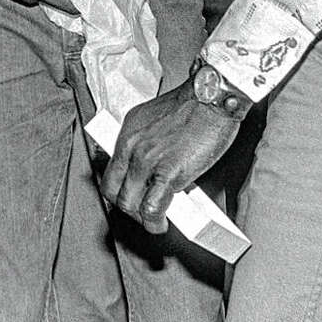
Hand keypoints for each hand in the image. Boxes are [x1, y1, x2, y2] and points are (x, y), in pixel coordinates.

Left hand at [102, 77, 241, 231]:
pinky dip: (155, 223)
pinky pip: (152, 208)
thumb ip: (148, 142)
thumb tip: (153, 166)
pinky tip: (162, 224)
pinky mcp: (168, 173)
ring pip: (129, 204)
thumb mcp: (156, 118)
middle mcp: (131, 146)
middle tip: (144, 212)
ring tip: (155, 222)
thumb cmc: (193, 105)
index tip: (132, 197)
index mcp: (128, 133)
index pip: (110, 172)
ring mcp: (147, 160)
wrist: (211, 97)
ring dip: (141, 219)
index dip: (119, 191)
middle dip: (128, 209)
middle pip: (114, 192)